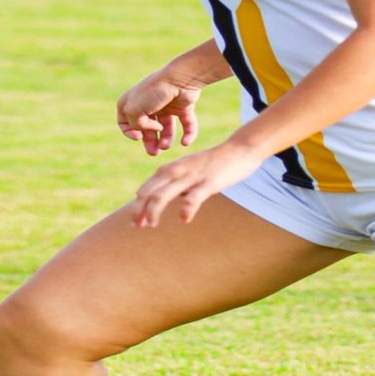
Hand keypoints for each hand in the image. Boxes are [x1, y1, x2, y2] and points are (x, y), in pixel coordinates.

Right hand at [116, 69, 203, 155]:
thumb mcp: (134, 110)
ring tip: (167, 145)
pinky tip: (185, 142)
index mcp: (131, 101)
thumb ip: (135, 125)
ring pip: (166, 128)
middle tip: (154, 153)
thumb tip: (149, 132)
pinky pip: (186, 124)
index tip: (138, 136)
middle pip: (147, 128)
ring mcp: (166, 104)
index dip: (129, 132)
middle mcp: (148, 103)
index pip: (124, 122)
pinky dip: (188, 134)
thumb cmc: (153, 92)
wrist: (180, 78)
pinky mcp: (183, 106)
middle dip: (150, 142)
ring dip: (166, 139)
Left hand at [129, 141, 266, 226]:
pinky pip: (194, 196)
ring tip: (152, 225)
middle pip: (150, 193)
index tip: (134, 223)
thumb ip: (174, 183)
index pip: (147, 189)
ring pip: (164, 194)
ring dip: (154, 210)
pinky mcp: (209, 182)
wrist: (239, 149)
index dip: (138, 206)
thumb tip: (161, 200)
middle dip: (140, 210)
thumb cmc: (213, 163)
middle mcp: (176, 172)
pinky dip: (187, 208)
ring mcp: (192, 177)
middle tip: (137, 226)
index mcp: (170, 169)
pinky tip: (184, 219)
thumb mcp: (188, 170)